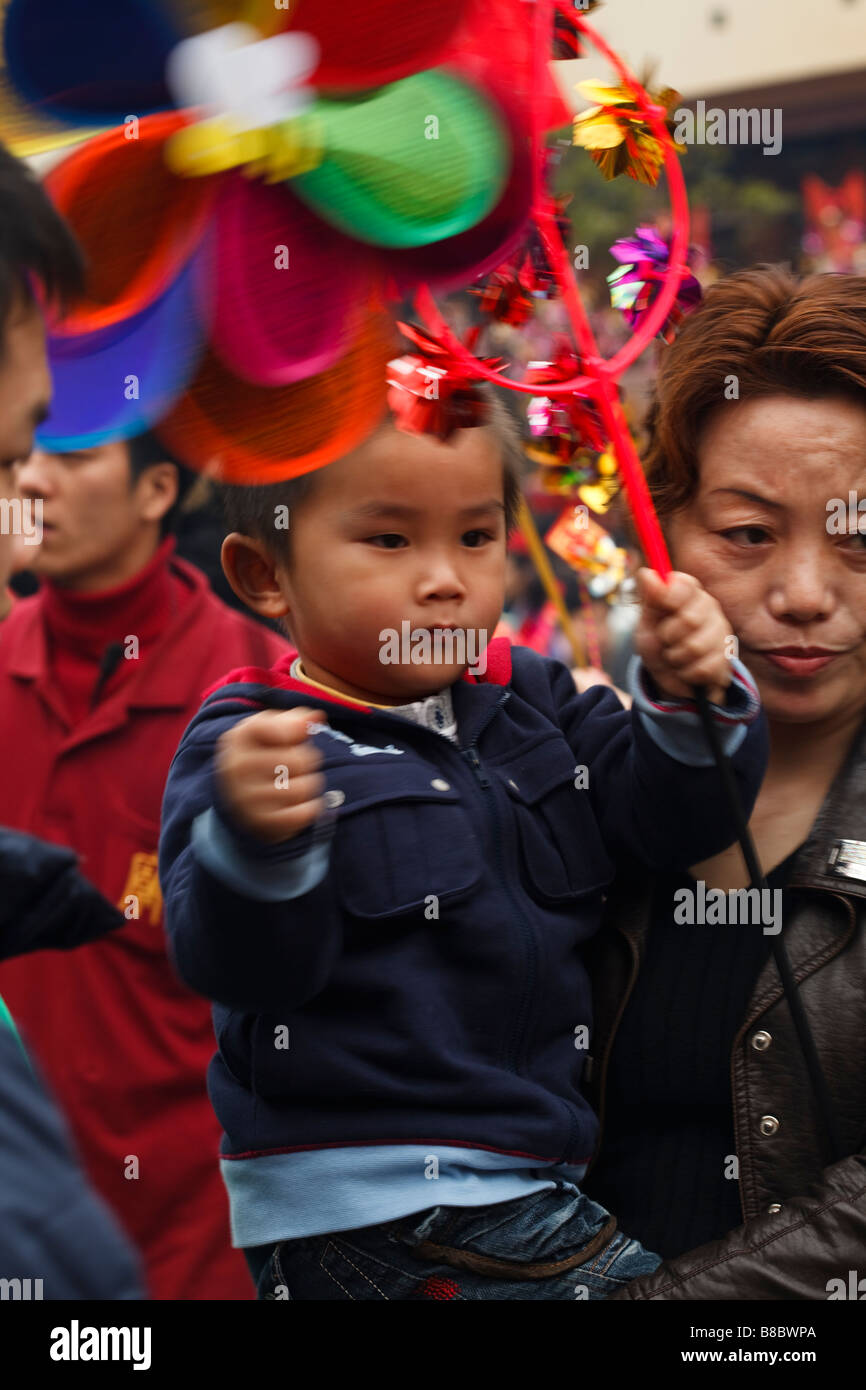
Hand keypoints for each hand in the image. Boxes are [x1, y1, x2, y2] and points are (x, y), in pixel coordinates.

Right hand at [216, 706, 326, 843]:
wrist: (239, 793)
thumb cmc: (262, 753)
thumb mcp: (273, 728)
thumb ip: (295, 720)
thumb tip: (315, 717)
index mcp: (239, 737)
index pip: (281, 729)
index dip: (297, 731)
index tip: (295, 735)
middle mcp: (237, 768)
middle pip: (300, 760)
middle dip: (307, 761)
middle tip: (295, 763)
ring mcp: (246, 798)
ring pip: (304, 788)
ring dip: (309, 785)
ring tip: (294, 782)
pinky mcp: (260, 823)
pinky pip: (304, 813)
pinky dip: (308, 807)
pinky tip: (296, 802)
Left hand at [634, 568, 732, 704]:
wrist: (668, 675)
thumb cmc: (658, 641)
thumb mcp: (647, 619)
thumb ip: (650, 597)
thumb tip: (646, 573)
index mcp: (688, 592)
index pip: (683, 585)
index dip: (667, 598)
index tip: (657, 609)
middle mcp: (709, 607)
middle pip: (688, 619)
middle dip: (667, 636)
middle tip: (665, 640)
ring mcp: (721, 632)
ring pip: (695, 647)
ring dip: (675, 658)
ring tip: (674, 656)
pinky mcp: (727, 658)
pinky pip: (704, 668)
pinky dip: (686, 673)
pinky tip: (685, 669)